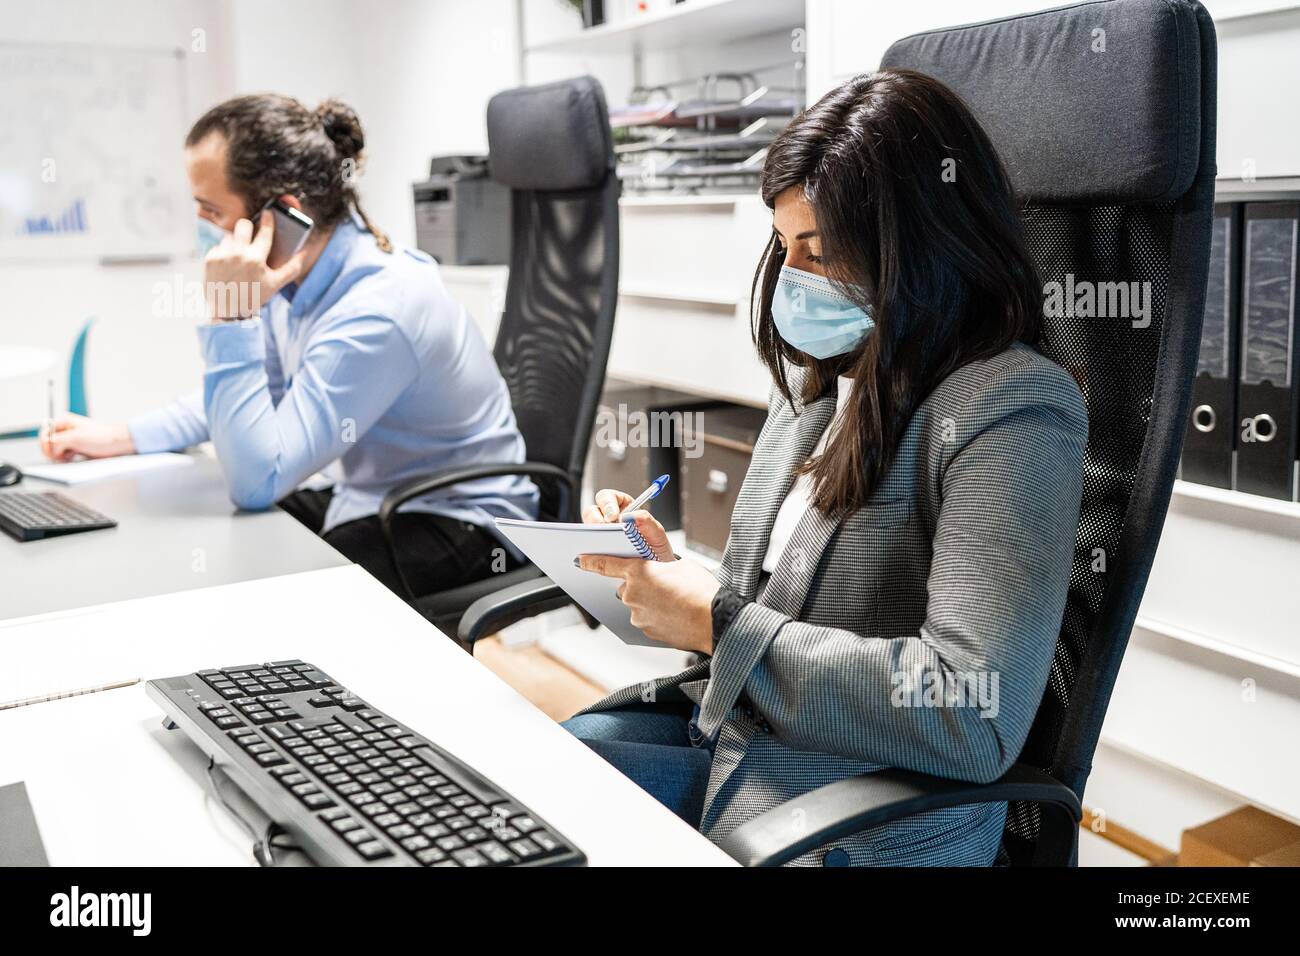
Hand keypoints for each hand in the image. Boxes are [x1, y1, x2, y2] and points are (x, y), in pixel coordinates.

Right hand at [39, 413, 134, 461]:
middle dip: (51, 450)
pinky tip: (71, 458)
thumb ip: (57, 440)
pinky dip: (65, 457)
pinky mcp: (78, 448)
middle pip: (48, 441)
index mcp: (64, 421)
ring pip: (56, 449)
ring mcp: (72, 439)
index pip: (44, 432)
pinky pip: (65, 454)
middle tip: (59, 456)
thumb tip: (49, 447)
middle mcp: (67, 429)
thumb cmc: (102, 437)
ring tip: (67, 457)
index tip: (51, 452)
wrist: (120, 443)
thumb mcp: (75, 437)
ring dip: (58, 455)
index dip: (45, 443)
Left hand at [202, 210, 305, 319]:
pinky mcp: (209, 259)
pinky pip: (219, 246)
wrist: (227, 312)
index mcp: (256, 259)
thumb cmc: (254, 297)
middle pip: (243, 224)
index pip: (264, 231)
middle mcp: (238, 254)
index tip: (268, 213)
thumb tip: (304, 253)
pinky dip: (224, 253)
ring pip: (230, 236)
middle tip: (251, 235)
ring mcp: (222, 255)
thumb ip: (291, 268)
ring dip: (235, 243)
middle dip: (248, 227)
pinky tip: (228, 265)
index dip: (268, 220)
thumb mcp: (275, 284)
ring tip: (238, 258)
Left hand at [577, 551, 719, 653]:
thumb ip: (660, 564)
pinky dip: (656, 616)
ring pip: (637, 605)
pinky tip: (675, 614)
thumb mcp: (681, 564)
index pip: (606, 565)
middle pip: (627, 587)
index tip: (580, 560)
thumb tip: (657, 570)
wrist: (714, 620)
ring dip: (650, 602)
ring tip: (675, 602)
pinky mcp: (645, 631)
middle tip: (665, 585)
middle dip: (640, 585)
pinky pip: (646, 620)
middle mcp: (632, 594)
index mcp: (639, 572)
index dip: (591, 562)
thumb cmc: (701, 591)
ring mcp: (638, 616)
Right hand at [582, 487, 673, 561]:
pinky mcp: (597, 553)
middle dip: (594, 519)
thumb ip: (646, 520)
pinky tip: (594, 558)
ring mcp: (601, 536)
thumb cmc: (656, 549)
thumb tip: (630, 516)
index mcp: (624, 509)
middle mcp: (610, 521)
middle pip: (592, 512)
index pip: (608, 497)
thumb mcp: (657, 533)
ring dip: (590, 536)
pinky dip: (588, 553)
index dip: (607, 503)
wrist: (656, 571)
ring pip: (587, 530)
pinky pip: (587, 549)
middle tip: (602, 529)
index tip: (612, 516)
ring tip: (599, 546)